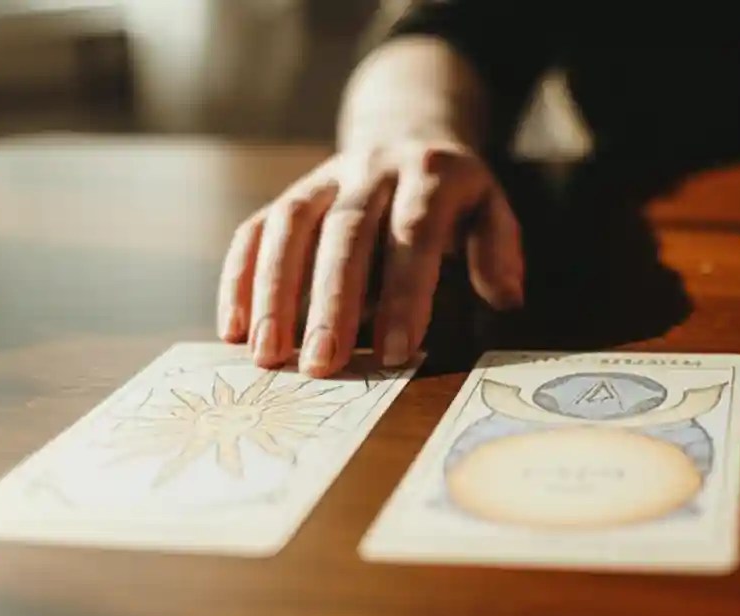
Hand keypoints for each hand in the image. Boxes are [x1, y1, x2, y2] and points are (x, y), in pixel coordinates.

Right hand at [216, 140, 522, 376]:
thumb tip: (506, 297)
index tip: (394, 352)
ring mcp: (325, 178)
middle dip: (330, 302)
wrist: (409, 127)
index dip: (404, 294)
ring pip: (290, 226)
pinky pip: (256, 229)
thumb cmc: (454, 194)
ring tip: (267, 355)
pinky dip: (239, 278)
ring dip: (273, 292)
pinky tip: (234, 329)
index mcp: (430, 175)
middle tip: (321, 364)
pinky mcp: (292, 193)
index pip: (413, 235)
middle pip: (345, 232)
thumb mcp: (492, 208)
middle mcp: (372, 169)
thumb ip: (499, 249)